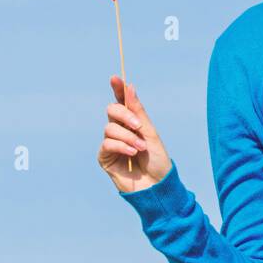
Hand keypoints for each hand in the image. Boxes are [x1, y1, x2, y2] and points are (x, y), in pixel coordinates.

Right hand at [98, 76, 171, 192]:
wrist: (157, 184)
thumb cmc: (157, 160)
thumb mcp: (150, 133)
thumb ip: (138, 111)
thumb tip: (130, 87)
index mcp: (132, 122)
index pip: (122, 102)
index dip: (118, 89)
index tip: (115, 78)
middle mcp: (120, 130)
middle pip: (112, 110)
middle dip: (125, 115)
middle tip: (138, 126)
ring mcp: (111, 143)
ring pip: (110, 127)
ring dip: (127, 136)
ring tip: (140, 148)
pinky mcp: (105, 157)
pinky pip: (107, 143)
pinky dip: (121, 146)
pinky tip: (131, 153)